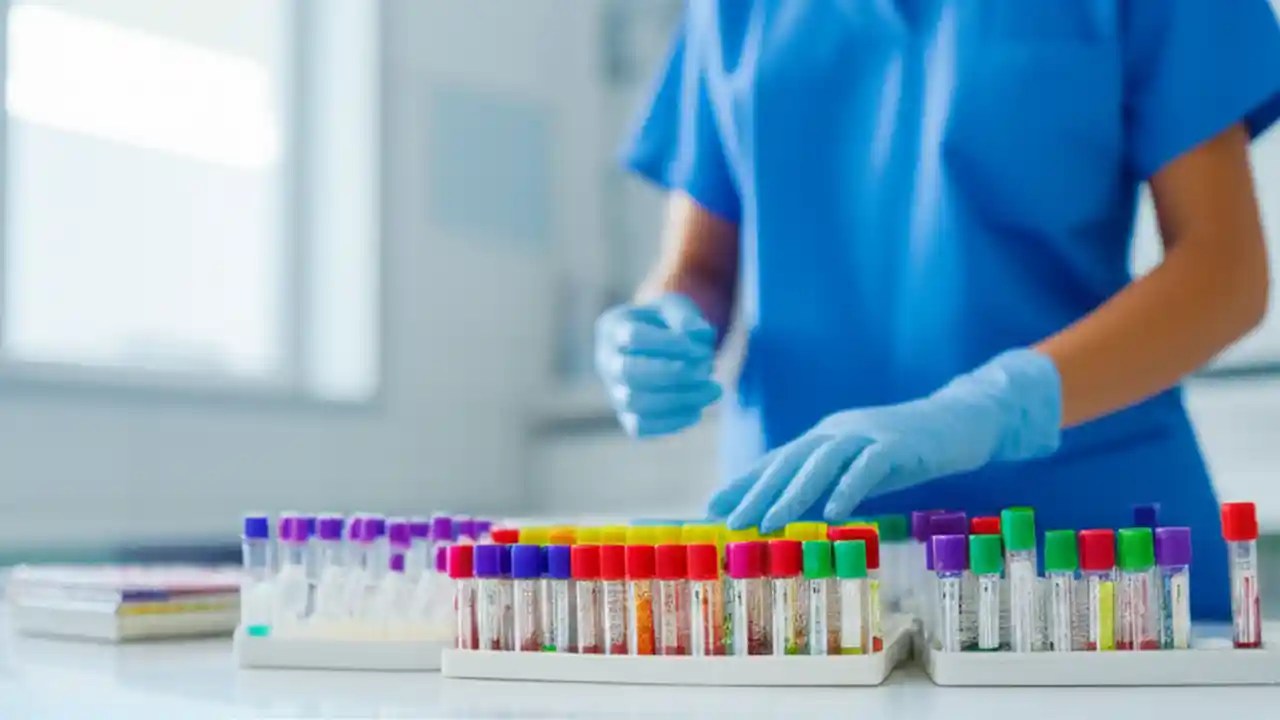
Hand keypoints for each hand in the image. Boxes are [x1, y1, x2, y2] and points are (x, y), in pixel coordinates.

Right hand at [595, 293, 721, 437]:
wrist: (660, 346)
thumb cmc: (668, 323)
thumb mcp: (677, 307)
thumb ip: (686, 317)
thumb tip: (698, 335)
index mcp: (612, 327)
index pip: (634, 337)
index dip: (670, 344)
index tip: (702, 348)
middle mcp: (606, 361)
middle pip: (629, 372)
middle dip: (672, 374)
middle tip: (707, 371)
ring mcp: (613, 390)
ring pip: (635, 402)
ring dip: (678, 398)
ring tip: (714, 390)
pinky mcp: (625, 416)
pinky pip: (640, 426)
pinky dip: (671, 421)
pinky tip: (698, 410)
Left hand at [707, 349, 1061, 532]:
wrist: (960, 421)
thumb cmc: (905, 450)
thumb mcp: (856, 467)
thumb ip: (827, 482)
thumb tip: (792, 511)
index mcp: (823, 437)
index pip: (776, 461)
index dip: (744, 483)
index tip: (713, 508)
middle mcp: (837, 431)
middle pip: (788, 462)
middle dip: (756, 494)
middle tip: (730, 524)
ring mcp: (867, 434)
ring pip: (820, 462)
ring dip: (791, 495)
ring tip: (769, 524)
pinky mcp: (898, 444)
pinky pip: (867, 467)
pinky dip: (847, 489)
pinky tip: (832, 514)